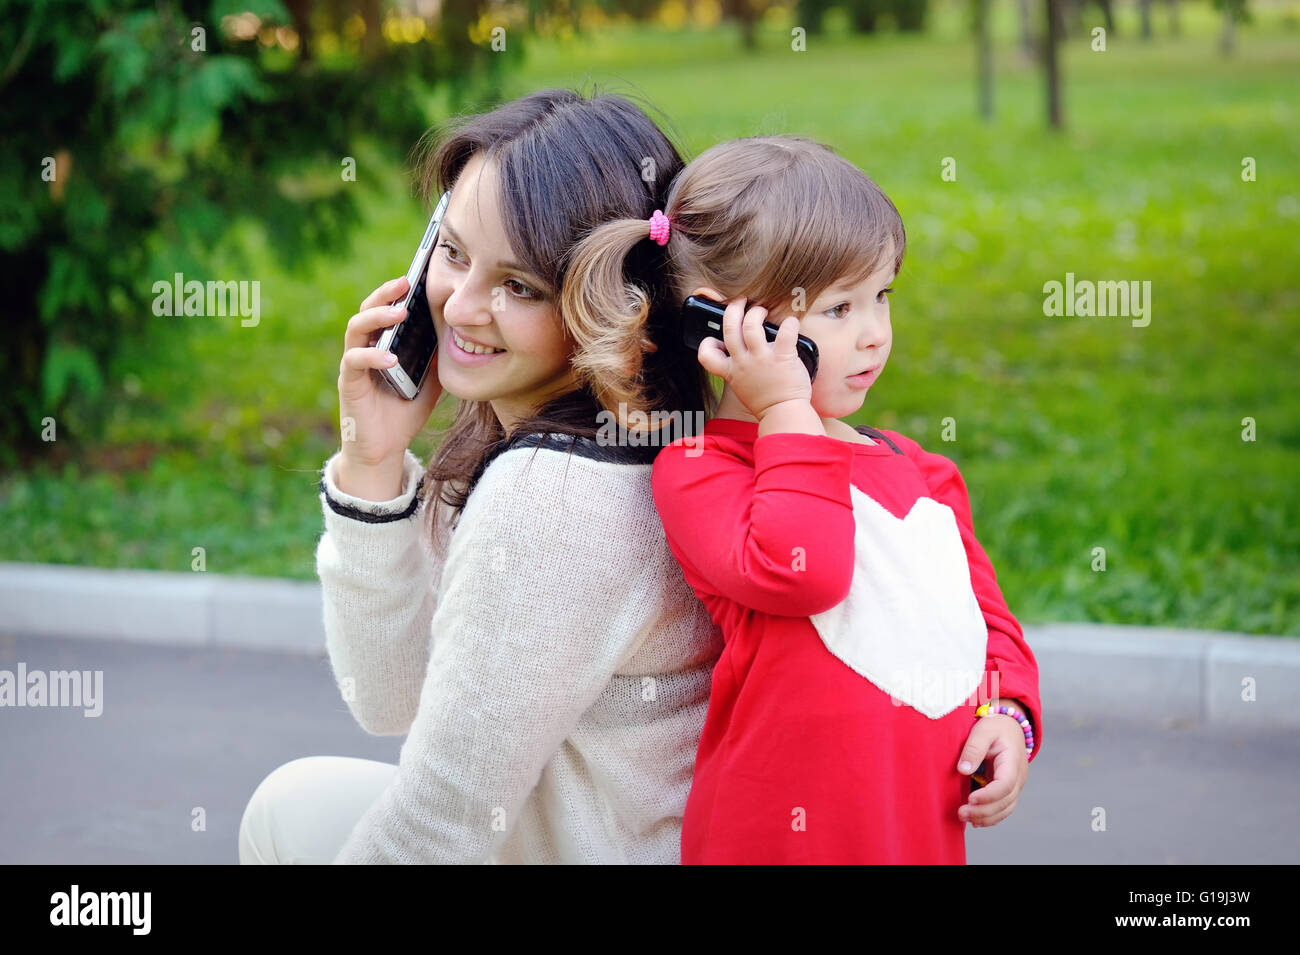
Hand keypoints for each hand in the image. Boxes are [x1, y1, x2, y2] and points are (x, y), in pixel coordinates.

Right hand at [337, 275, 443, 476]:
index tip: (418, 276)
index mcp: (383, 343)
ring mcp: (355, 365)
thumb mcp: (430, 382)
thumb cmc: (403, 413)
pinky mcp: (349, 384)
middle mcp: (366, 348)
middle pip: (367, 309)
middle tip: (405, 283)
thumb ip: (436, 359)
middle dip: (385, 293)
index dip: (399, 292)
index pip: (387, 310)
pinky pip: (355, 361)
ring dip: (377, 317)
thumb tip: (456, 334)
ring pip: (356, 328)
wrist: (385, 450)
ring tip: (399, 313)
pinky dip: (372, 356)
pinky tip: (390, 358)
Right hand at [695, 297, 812, 420]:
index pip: (706, 355)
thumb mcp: (743, 389)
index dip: (707, 343)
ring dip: (757, 312)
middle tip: (741, 301)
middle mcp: (743, 362)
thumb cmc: (767, 404)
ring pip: (751, 324)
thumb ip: (740, 372)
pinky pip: (784, 332)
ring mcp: (761, 359)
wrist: (783, 415)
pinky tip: (792, 323)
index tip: (715, 338)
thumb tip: (743, 358)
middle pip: (730, 327)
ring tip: (763, 310)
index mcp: (732, 371)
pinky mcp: (782, 357)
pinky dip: (789, 324)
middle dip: (733, 309)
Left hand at [955, 713, 1028, 827]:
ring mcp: (1014, 785)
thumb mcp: (983, 730)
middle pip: (1006, 801)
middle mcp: (1018, 777)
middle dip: (984, 810)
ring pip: (1005, 808)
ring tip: (964, 818)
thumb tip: (963, 770)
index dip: (989, 795)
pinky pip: (1002, 808)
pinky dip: (990, 817)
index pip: (1006, 784)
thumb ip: (974, 748)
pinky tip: (975, 822)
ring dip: (986, 817)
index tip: (970, 799)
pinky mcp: (1007, 790)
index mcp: (1012, 761)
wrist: (1008, 727)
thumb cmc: (995, 727)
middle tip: (961, 813)